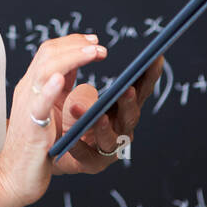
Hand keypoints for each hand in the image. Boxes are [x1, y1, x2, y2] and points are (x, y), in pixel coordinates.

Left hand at [52, 54, 163, 174]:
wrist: (50, 151)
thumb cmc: (69, 118)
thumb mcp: (77, 91)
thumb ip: (85, 72)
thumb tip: (91, 43)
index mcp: (120, 108)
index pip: (139, 89)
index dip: (149, 76)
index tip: (156, 58)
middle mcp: (120, 127)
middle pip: (131, 115)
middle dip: (130, 102)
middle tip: (127, 89)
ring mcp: (107, 148)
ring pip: (112, 139)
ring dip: (105, 126)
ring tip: (97, 115)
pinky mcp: (90, 163)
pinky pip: (87, 156)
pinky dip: (81, 146)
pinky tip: (73, 138)